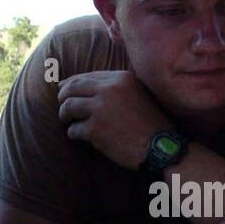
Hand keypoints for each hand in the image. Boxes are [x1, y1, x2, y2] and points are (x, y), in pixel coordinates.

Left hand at [56, 70, 171, 169]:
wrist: (161, 147)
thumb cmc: (152, 123)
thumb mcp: (139, 93)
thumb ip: (118, 87)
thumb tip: (90, 86)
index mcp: (120, 78)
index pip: (86, 76)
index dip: (70, 83)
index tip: (63, 89)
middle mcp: (109, 90)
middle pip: (72, 88)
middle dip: (63, 97)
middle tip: (62, 107)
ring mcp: (101, 109)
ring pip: (68, 107)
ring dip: (65, 115)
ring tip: (68, 122)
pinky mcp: (96, 130)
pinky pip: (74, 129)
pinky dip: (73, 133)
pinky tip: (78, 137)